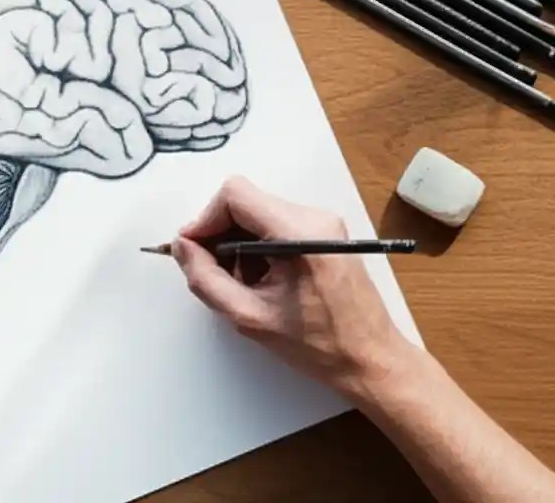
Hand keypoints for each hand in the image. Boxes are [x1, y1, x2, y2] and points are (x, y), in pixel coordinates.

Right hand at [172, 176, 414, 400]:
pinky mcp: (325, 234)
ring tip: (244, 285)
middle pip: (245, 202)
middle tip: (214, 274)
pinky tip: (263, 282)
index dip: (205, 219)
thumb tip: (182, 247)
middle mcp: (315, 217)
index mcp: (300, 232)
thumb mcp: (249, 317)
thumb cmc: (319, 346)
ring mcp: (324, 223)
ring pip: (257, 214)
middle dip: (220, 235)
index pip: (235, 195)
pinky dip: (257, 248)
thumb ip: (206, 279)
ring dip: (238, 245)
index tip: (193, 251)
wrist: (372, 359)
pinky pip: (275, 225)